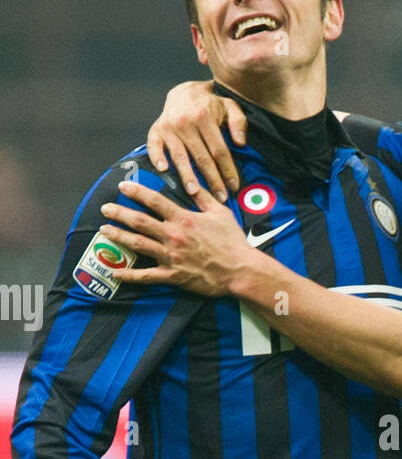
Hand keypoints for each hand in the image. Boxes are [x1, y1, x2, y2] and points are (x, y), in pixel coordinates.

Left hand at [101, 180, 256, 295]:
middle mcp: (173, 235)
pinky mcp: (173, 276)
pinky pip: (146, 276)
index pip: (154, 201)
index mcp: (184, 218)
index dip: (136, 192)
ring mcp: (171, 257)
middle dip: (119, 213)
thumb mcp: (220, 213)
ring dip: (119, 236)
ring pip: (138, 244)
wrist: (240, 270)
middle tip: (105, 209)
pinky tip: (115, 272)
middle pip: (139, 221)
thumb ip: (203, 197)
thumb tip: (191, 183)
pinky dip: (129, 275)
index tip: (123, 186)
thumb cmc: (233, 241)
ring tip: (104, 230)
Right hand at [147, 81, 246, 201]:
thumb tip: (240, 143)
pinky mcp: (156, 130)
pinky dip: (157, 158)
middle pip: (201, 157)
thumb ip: (238, 122)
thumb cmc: (211, 104)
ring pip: (180, 156)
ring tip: (195, 193)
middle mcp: (185, 122)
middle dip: (212, 180)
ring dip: (187, 176)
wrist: (185, 92)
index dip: (227, 169)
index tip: (234, 186)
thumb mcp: (230, 106)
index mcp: (204, 117)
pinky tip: (163, 171)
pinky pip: (154, 146)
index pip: (219, 150)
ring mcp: (169, 126)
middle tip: (220, 197)